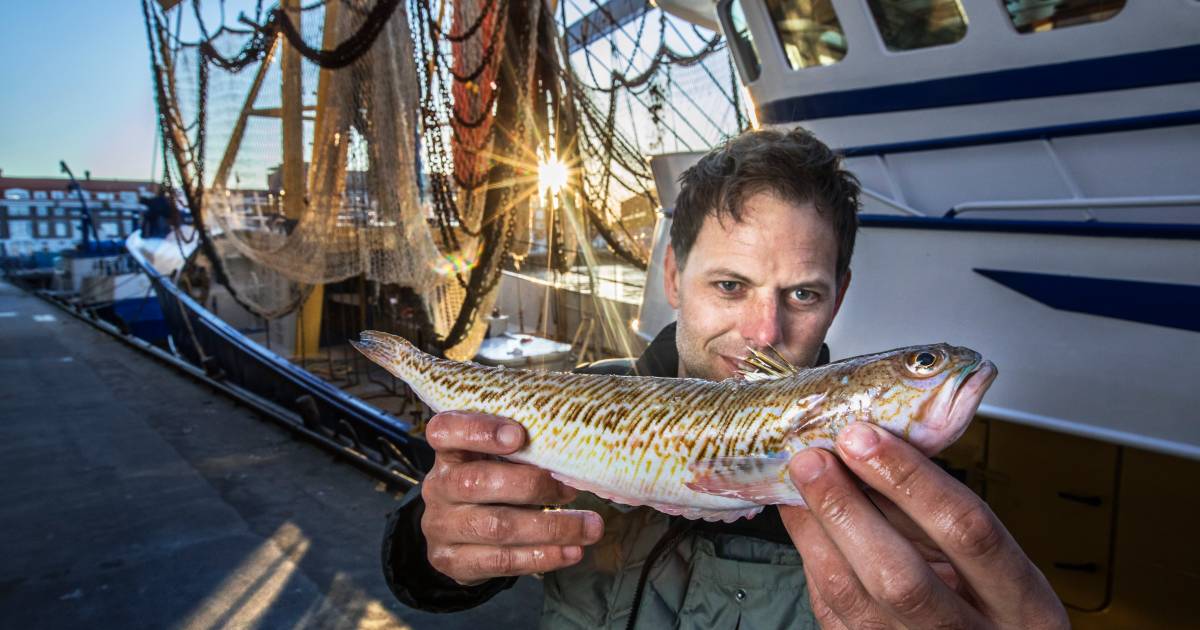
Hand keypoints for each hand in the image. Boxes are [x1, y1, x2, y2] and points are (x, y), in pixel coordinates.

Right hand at [420, 411, 604, 585]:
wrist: (457, 536)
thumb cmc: (489, 484)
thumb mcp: (494, 459)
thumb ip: (521, 449)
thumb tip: (575, 449)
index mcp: (448, 451)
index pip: (445, 431)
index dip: (478, 430)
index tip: (519, 433)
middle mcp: (437, 486)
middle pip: (477, 482)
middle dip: (534, 485)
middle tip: (572, 489)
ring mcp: (441, 526)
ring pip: (497, 526)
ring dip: (551, 527)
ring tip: (589, 527)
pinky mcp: (452, 561)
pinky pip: (500, 560)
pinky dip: (542, 557)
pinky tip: (570, 552)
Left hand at [779, 422, 1068, 628]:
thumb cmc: (991, 606)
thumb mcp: (990, 563)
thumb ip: (934, 516)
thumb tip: (870, 452)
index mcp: (1022, 605)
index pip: (965, 530)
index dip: (910, 479)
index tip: (863, 437)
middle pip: (898, 577)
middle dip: (846, 510)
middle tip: (812, 460)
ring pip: (850, 597)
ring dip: (813, 530)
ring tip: (797, 483)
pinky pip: (830, 608)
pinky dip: (811, 557)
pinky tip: (804, 521)